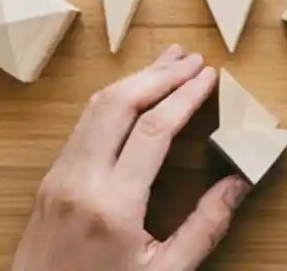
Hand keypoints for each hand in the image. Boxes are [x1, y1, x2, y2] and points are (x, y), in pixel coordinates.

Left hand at [13, 46, 250, 270]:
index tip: (210, 76)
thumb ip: (204, 228)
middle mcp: (80, 180)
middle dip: (159, 74)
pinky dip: (112, 101)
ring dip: (134, 80)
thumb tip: (237, 183)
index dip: (185, 96)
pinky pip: (82, 125)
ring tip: (167, 64)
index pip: (154, 128)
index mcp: (114, 205)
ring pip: (95, 107)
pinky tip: (133, 96)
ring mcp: (59, 177)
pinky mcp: (48, 181)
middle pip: (119, 103)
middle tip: (193, 59)